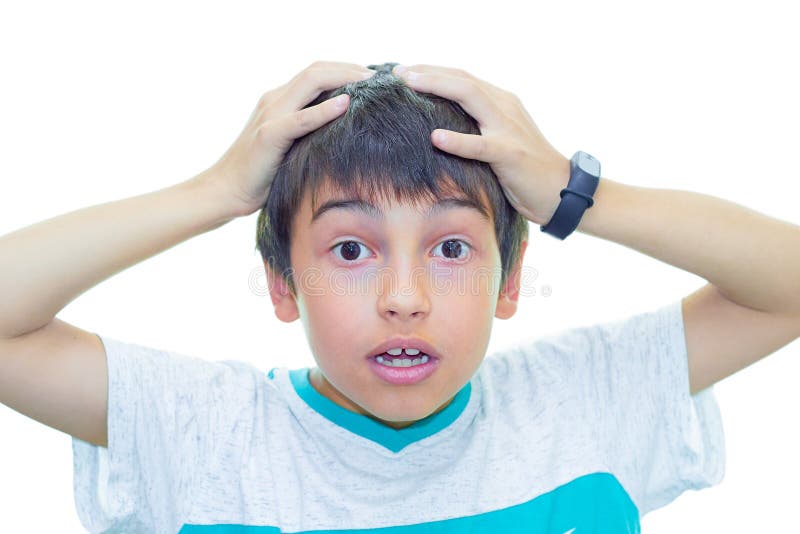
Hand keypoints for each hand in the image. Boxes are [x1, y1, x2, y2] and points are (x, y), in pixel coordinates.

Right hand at [203, 61, 375, 216]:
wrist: (226, 191)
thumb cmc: (262, 174)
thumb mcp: (291, 147)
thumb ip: (311, 133)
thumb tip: (345, 135)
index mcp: (281, 100)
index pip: (317, 73)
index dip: (346, 70)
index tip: (374, 79)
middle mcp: (275, 100)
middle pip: (317, 71)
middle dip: (351, 69)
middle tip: (381, 77)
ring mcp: (271, 114)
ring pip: (310, 82)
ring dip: (343, 78)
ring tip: (371, 83)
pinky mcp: (269, 135)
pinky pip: (300, 119)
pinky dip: (324, 110)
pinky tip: (346, 105)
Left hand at [392, 64, 569, 225]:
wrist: (561, 191)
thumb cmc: (524, 171)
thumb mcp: (498, 141)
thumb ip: (475, 129)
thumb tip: (438, 129)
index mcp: (500, 103)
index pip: (462, 78)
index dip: (432, 72)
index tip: (403, 72)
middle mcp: (504, 107)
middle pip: (462, 79)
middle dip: (427, 73)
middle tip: (397, 73)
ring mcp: (508, 129)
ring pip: (470, 97)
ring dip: (437, 87)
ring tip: (408, 86)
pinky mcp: (510, 154)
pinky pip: (480, 145)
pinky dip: (457, 140)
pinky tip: (435, 137)